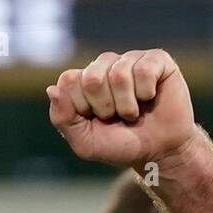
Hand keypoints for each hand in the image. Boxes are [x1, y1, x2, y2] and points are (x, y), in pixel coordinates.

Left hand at [47, 49, 195, 169]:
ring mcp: (130, 59)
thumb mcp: (84, 142)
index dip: (82, 107)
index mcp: (82, 80)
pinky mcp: (157, 59)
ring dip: (127, 104)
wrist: (159, 153)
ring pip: (118, 74)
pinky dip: (146, 92)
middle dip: (105, 107)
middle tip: (116, 116)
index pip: (68, 80)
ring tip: (133, 112)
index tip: (95, 119)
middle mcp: (104, 65)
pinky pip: (144, 69)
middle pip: (92, 77)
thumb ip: (62, 118)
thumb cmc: (120, 145)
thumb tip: (52, 89)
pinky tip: (150, 97)